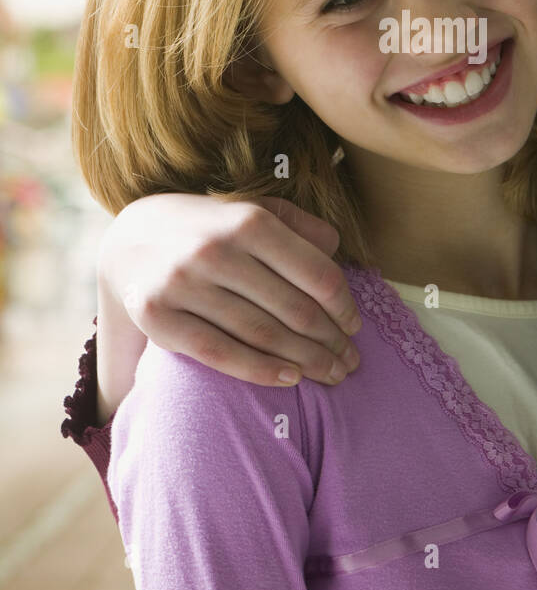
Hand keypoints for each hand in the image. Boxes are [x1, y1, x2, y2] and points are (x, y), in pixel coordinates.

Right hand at [95, 192, 360, 420]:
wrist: (128, 239)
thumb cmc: (206, 227)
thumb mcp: (249, 210)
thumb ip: (296, 224)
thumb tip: (336, 247)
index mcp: (248, 221)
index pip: (315, 272)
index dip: (343, 306)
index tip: (355, 326)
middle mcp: (215, 250)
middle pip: (293, 309)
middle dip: (330, 341)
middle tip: (351, 362)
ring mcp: (183, 285)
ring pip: (261, 334)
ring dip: (306, 361)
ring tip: (332, 374)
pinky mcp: (158, 318)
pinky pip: (219, 352)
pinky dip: (260, 370)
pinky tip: (290, 379)